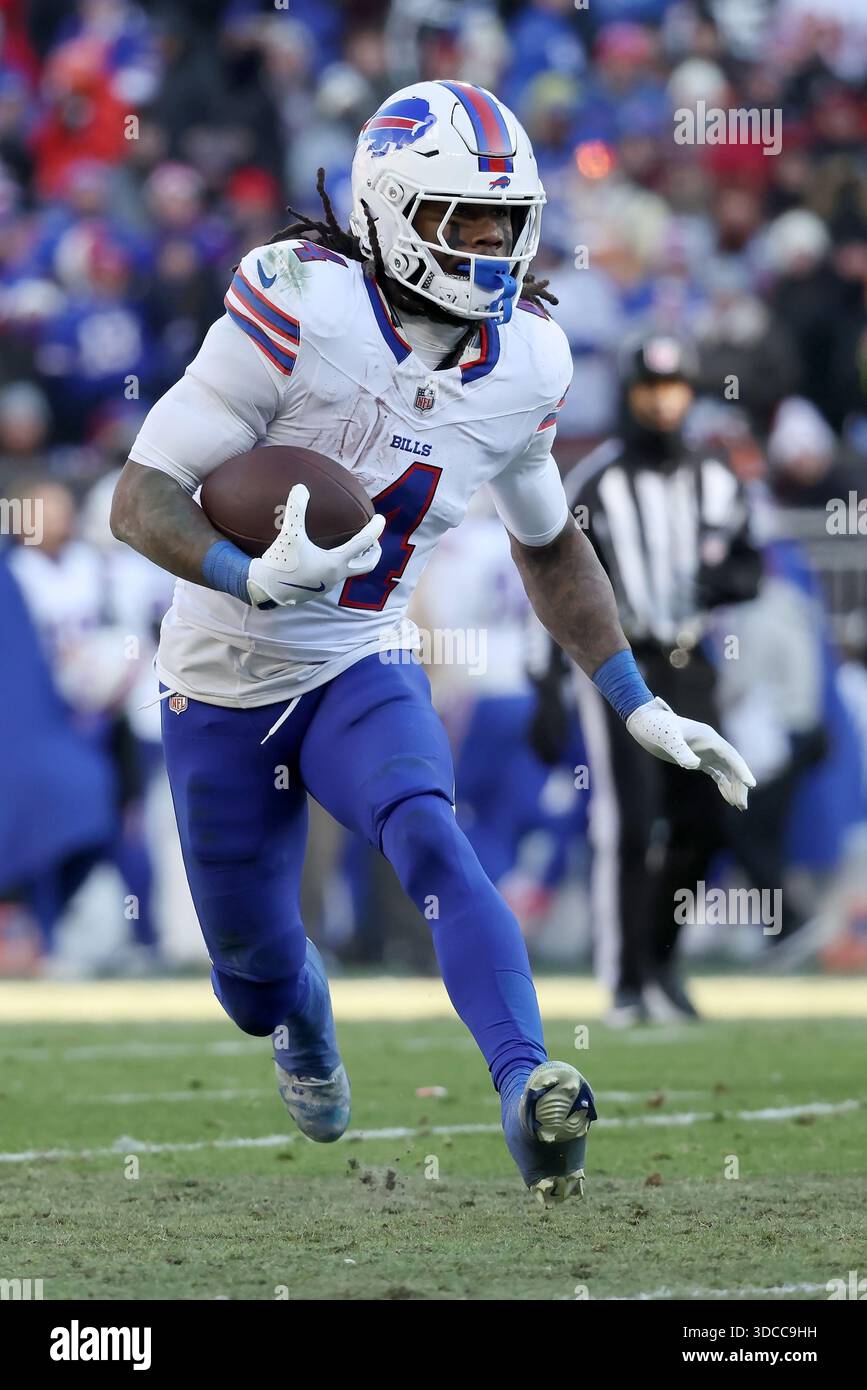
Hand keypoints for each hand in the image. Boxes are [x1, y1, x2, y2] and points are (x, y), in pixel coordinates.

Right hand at [247, 485, 384, 607]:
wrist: (264, 588)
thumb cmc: (281, 562)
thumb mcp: (289, 534)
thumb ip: (296, 510)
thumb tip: (301, 487)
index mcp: (335, 562)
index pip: (363, 543)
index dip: (374, 529)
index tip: (381, 518)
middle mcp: (336, 576)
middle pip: (366, 565)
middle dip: (374, 552)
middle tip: (374, 541)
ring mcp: (327, 585)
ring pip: (349, 571)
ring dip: (355, 559)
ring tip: (352, 547)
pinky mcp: (317, 590)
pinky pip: (334, 576)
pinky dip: (338, 565)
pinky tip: (326, 558)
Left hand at [626, 696, 755, 809]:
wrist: (644, 722)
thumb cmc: (656, 727)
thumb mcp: (668, 739)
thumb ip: (681, 751)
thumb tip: (694, 765)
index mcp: (709, 738)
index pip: (731, 756)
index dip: (742, 770)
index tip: (751, 784)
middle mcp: (711, 744)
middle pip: (733, 766)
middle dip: (740, 784)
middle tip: (742, 806)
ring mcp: (706, 751)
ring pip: (727, 771)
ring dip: (734, 787)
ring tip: (739, 806)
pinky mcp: (699, 759)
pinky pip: (718, 773)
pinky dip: (724, 785)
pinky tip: (728, 798)